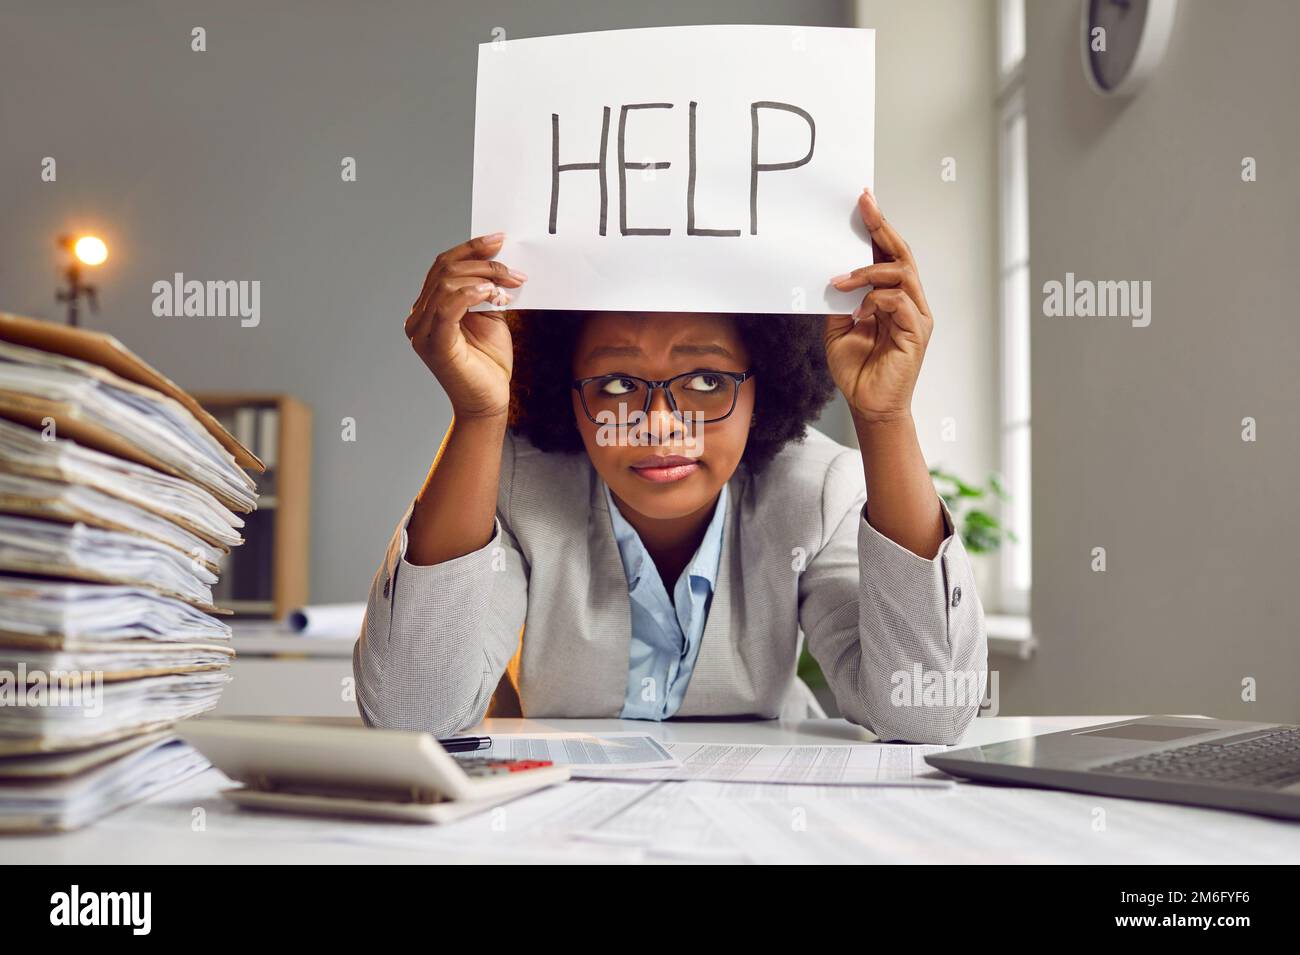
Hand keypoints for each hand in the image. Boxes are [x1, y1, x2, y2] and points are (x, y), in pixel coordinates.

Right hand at [404, 232, 526, 419]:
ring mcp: (423, 332)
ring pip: (446, 284)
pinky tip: (491, 293)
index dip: (470, 248)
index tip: (498, 238)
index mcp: (428, 308)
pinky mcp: (435, 345)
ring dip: (483, 278)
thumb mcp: (490, 317)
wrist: (489, 402)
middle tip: (514, 271)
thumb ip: (485, 291)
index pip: (443, 266)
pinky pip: (447, 308)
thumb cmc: (489, 364)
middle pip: (445, 271)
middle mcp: (418, 317)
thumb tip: (499, 262)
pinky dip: (470, 294)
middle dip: (483, 264)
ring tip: (510, 285)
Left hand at [823, 188, 933, 423]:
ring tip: (841, 282)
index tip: (863, 201)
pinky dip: (875, 301)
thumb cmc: (858, 370)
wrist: (867, 406)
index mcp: (892, 297)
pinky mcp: (917, 333)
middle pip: (901, 254)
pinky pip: (899, 302)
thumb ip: (840, 300)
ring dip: (867, 272)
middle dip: (882, 227)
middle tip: (864, 205)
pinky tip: (858, 312)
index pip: (888, 254)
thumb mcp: (838, 327)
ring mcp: (916, 316)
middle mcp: (909, 301)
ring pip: (900, 274)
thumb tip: (830, 272)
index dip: (878, 227)